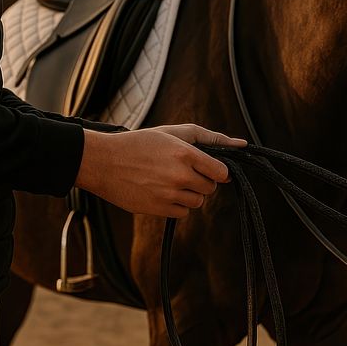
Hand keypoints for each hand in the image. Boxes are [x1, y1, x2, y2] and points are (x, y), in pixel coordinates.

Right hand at [75, 124, 246, 217]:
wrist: (103, 162)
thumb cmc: (140, 143)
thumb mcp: (173, 132)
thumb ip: (210, 138)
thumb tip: (242, 145)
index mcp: (185, 153)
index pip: (221, 172)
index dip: (216, 171)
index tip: (206, 168)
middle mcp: (179, 175)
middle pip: (210, 188)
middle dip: (201, 181)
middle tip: (182, 171)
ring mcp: (168, 194)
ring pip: (198, 202)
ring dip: (190, 194)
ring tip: (170, 181)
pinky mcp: (158, 209)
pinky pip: (182, 213)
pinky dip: (177, 205)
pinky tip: (161, 192)